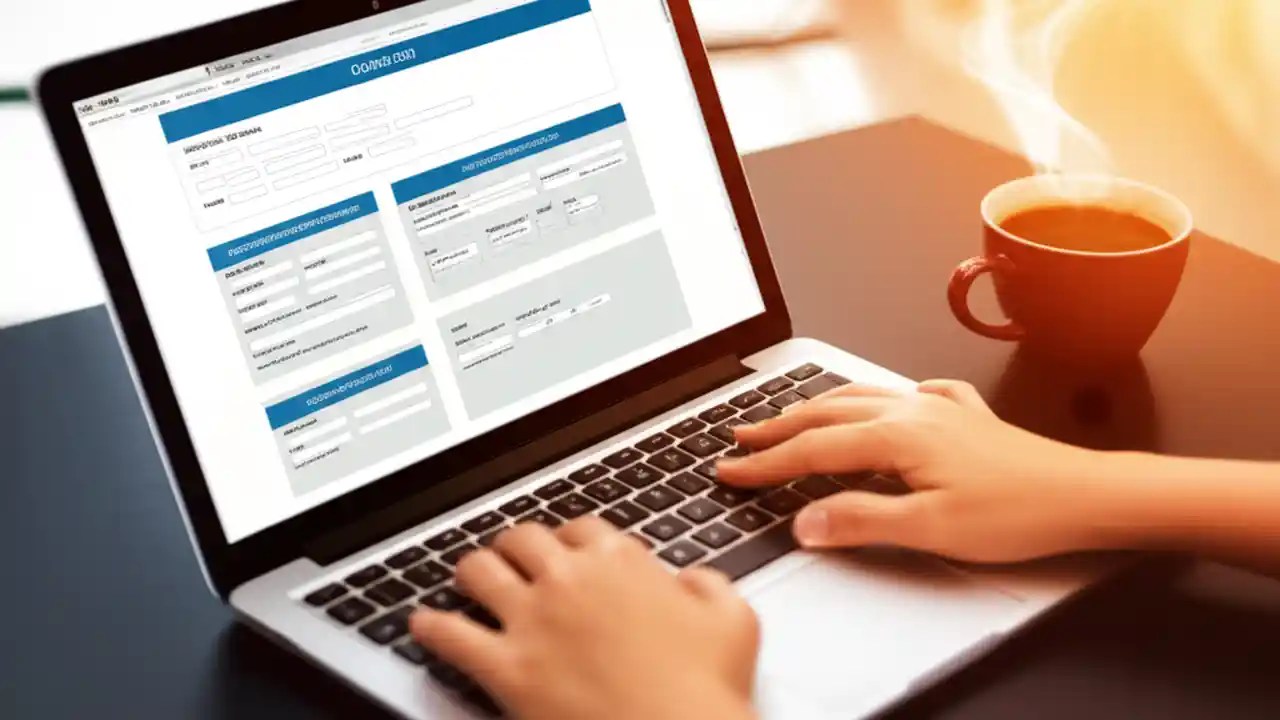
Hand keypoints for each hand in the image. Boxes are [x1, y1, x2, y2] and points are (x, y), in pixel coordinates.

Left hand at [409, 517, 758, 719]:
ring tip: (466, 578)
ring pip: (479, 571)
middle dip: (516, 548)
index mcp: (620, 560)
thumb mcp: (733, 618)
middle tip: (513, 559)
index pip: (581, 528)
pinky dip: (430, 628)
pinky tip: (422, 625)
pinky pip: (450, 636)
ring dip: (471, 571)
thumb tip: (690, 578)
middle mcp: (569, 579)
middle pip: (522, 539)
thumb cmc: (707, 688)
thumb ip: (708, 584)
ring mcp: (532, 620)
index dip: (570, 539)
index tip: (567, 551)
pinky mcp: (505, 668)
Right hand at [716, 380, 1119, 562]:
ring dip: (819, 406)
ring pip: (862, 397)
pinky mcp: (964, 417)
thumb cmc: (1018, 512)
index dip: (766, 462)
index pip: (812, 448)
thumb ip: (862, 521)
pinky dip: (883, 397)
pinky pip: (910, 395)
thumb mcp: (931, 529)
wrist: (1084, 495)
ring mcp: (939, 410)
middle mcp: (912, 412)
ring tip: (790, 414)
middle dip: (779, 424)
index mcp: (897, 436)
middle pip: (828, 412)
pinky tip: (891, 400)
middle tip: (741, 435)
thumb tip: (806, 521)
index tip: (730, 468)